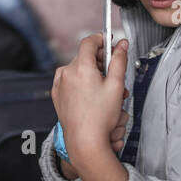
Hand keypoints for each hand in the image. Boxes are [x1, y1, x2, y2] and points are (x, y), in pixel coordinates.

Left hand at [52, 35, 128, 159]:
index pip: (90, 41)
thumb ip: (119, 60)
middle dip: (102, 62)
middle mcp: (66, 73)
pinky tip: (92, 97)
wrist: (85, 141)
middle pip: (85, 56)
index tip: (110, 42)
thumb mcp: (116, 85)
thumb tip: (122, 45)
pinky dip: (81, 84)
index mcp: (80, 67)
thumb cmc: (100, 117)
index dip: (102, 39)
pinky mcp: (57, 94)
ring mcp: (60, 84)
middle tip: (114, 75)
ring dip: (93, 75)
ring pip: (79, 69)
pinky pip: (70, 81)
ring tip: (106, 91)